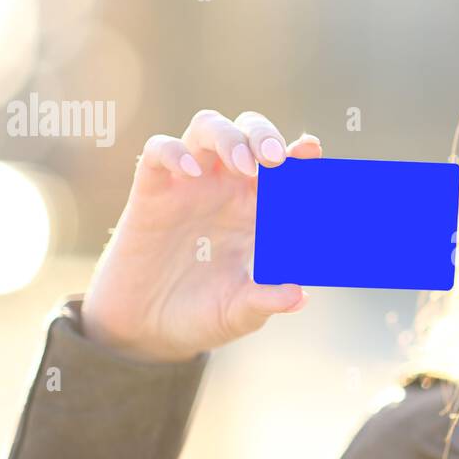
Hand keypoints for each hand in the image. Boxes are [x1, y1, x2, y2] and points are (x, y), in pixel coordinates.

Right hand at [80, 109, 319, 361]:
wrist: (146, 330)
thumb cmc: (199, 315)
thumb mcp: (237, 314)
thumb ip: (264, 302)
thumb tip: (299, 296)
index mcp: (256, 210)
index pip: (283, 168)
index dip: (300, 154)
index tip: (313, 151)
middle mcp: (225, 189)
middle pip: (249, 133)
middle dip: (265, 136)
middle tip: (277, 160)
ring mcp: (188, 185)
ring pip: (208, 128)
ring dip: (230, 137)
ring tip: (245, 166)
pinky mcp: (151, 192)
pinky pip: (158, 151)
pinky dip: (174, 151)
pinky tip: (189, 172)